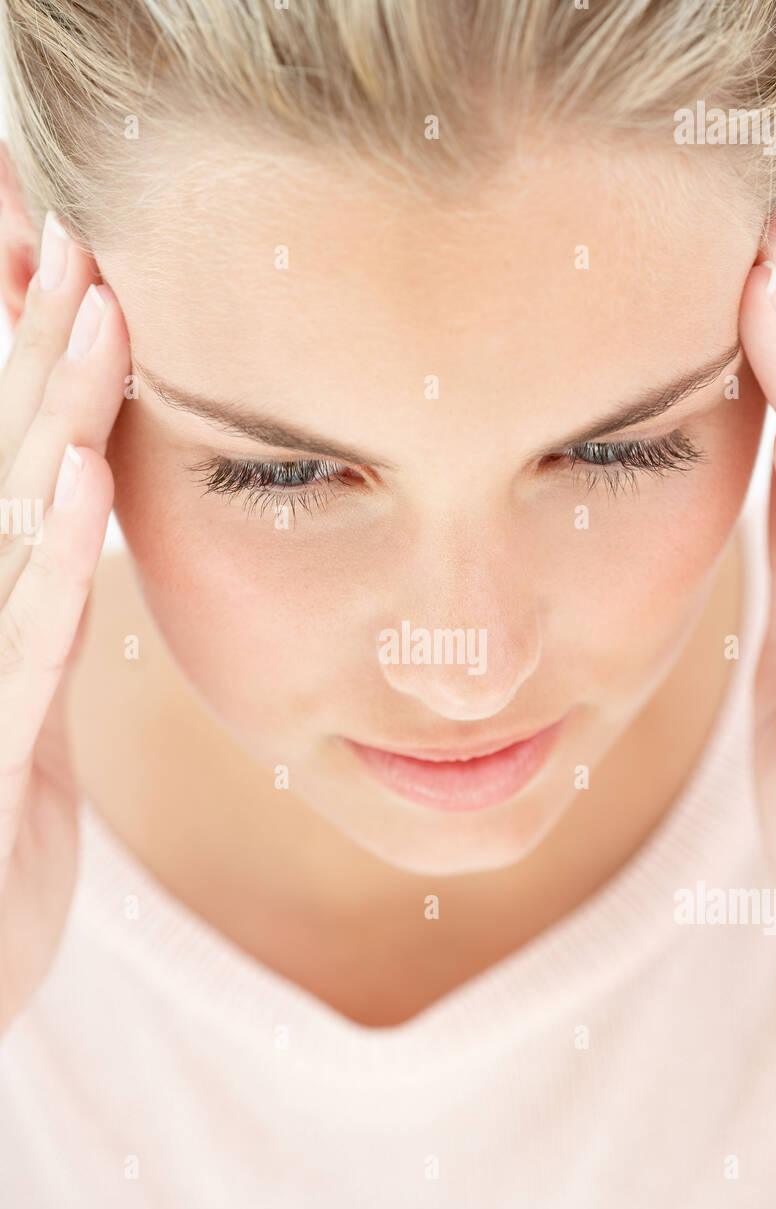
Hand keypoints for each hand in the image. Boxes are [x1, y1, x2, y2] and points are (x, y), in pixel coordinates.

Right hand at [0, 213, 128, 1034]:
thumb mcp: (24, 731)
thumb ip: (40, 635)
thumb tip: (78, 538)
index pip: (9, 466)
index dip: (36, 368)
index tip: (73, 268)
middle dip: (35, 349)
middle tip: (74, 234)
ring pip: (5, 525)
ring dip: (45, 415)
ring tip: (90, 309)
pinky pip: (19, 644)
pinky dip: (43, 558)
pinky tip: (76, 480)